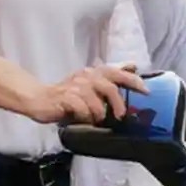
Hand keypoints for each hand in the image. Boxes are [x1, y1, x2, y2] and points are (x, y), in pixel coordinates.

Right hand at [24, 62, 148, 124]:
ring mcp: (74, 86)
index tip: (146, 92)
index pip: (117, 72)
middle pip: (109, 87)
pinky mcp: (64, 98)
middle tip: (120, 115)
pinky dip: (84, 116)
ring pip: (95, 100)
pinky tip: (82, 119)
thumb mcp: (91, 85)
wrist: (40, 99)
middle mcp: (86, 76)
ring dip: (98, 113)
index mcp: (94, 72)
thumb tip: (133, 66)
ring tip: (96, 119)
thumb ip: (110, 78)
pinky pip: (80, 108)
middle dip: (118, 103)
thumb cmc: (68, 95)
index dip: (133, 80)